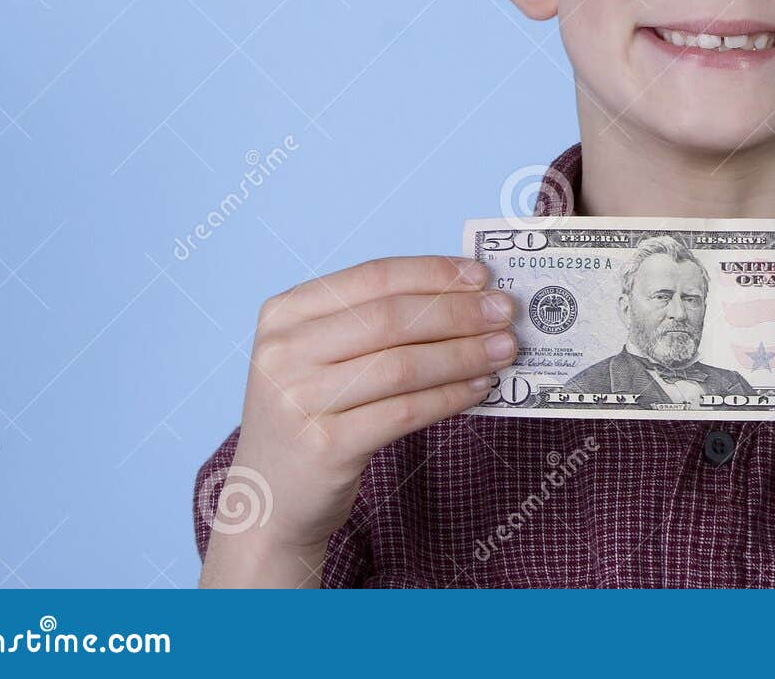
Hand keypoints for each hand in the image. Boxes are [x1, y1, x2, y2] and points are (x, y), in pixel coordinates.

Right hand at [199, 256, 517, 586]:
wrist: (269, 500)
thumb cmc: (313, 415)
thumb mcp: (321, 357)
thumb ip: (373, 322)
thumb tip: (466, 293)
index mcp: (284, 313)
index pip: (373, 277)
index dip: (434, 273)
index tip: (482, 276)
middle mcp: (283, 351)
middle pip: (391, 317)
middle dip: (458, 312)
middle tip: (505, 312)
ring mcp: (298, 401)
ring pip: (402, 364)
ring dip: (463, 354)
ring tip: (504, 350)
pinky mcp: (324, 447)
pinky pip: (404, 412)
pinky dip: (450, 397)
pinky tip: (479, 389)